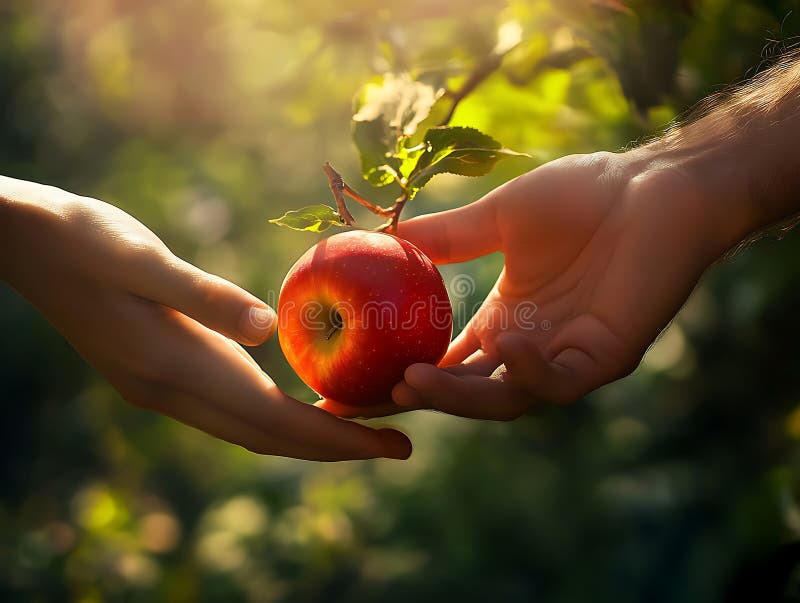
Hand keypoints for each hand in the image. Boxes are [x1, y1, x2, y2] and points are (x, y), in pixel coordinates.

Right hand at [0, 176, 410, 459]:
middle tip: (400, 446)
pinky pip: (233, 408)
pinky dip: (278, 413)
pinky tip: (303, 397)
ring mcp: (163, 388)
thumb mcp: (142, 258)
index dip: (338, 439)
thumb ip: (203, 297)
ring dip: (309, 435)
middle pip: (269, 438)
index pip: (274, 420)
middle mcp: (171, 392)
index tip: (394, 446)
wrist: (25, 245)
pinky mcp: (159, 373)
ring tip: (366, 426)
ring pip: (251, 428)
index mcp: (175, 368)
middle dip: (336, 447)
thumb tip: (267, 330)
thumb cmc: (83, 240)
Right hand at [320, 150, 744, 419]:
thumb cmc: (582, 196)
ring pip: (502, 400)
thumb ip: (445, 236)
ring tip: (412, 381)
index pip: (443, 360)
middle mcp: (526, 346)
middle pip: (462, 392)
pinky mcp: (601, 358)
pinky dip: (528, 371)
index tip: (344, 381)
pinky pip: (557, 381)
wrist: (652, 186)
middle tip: (365, 397)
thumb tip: (379, 235)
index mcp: (501, 319)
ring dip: (457, 397)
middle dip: (415, 400)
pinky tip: (506, 342)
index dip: (398, 375)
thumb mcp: (497, 217)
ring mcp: (562, 356)